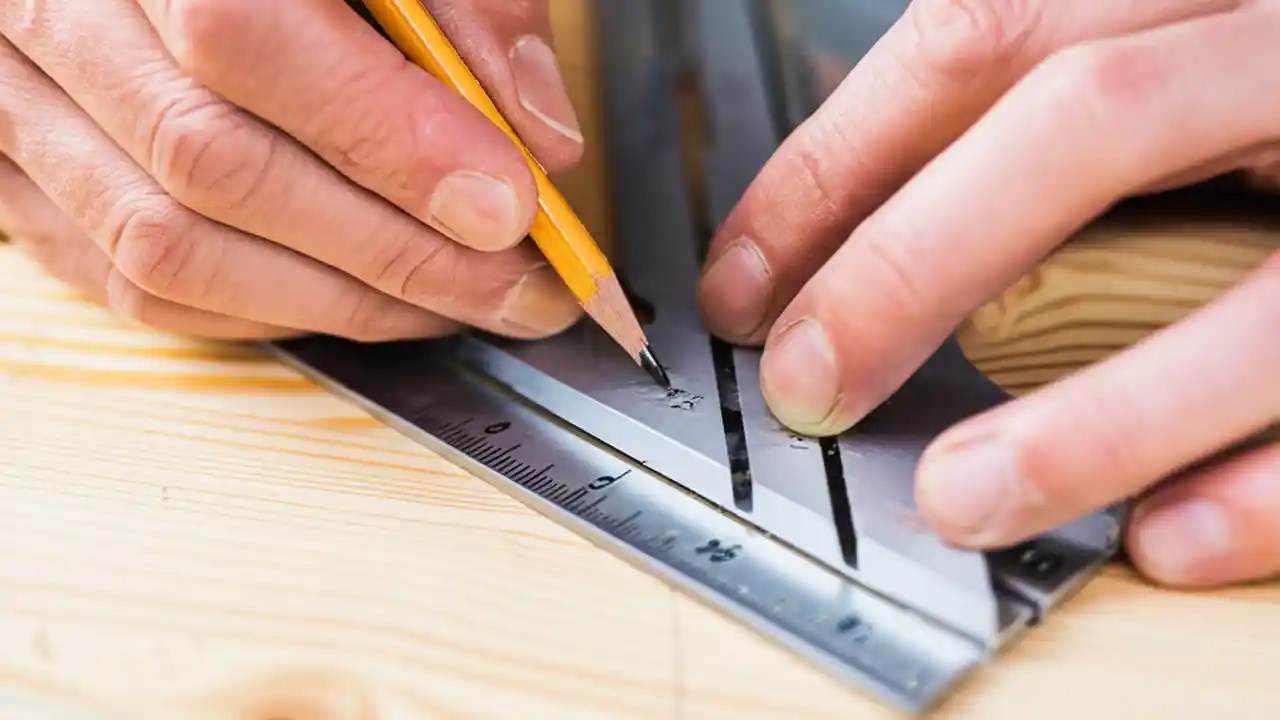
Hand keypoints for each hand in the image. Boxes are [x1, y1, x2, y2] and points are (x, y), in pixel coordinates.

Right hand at [0, 0, 582, 339]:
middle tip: (519, 287)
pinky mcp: (23, 181)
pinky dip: (266, 311)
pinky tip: (357, 300)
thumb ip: (466, 11)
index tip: (511, 210)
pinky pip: (133, 286)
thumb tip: (537, 138)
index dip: (393, 143)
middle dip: (396, 252)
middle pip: (214, 166)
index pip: (249, 44)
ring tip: (455, 303)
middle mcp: (54, 11)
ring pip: (167, 248)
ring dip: (339, 300)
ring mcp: (20, 103)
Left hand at [698, 0, 1279, 586]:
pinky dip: (1272, 487)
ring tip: (959, 496)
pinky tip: (1161, 540)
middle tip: (806, 382)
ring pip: (1263, 293)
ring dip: (1090, 415)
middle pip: (1088, 122)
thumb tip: (865, 230)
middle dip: (911, 262)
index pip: (979, 36)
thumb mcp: (1182, 51)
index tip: (743, 278)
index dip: (835, 165)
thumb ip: (1062, 97)